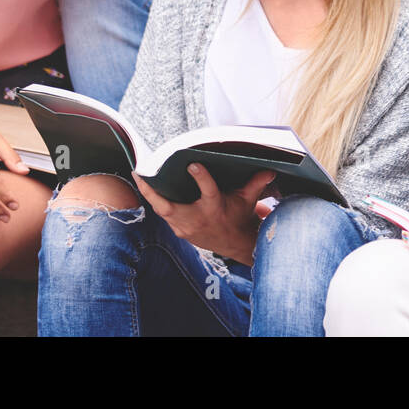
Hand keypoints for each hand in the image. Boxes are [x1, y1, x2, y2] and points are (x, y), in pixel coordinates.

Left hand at [132, 164, 275, 264]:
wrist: (234, 243)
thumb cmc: (239, 214)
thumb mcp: (248, 199)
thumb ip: (256, 183)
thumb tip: (270, 169)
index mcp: (214, 207)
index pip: (208, 192)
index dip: (201, 178)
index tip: (194, 164)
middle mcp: (197, 218)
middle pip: (170, 207)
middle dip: (153, 193)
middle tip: (141, 174)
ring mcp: (185, 226)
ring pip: (162, 210)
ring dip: (149, 193)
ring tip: (138, 174)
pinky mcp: (179, 229)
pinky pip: (163, 214)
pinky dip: (155, 200)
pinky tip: (145, 186)